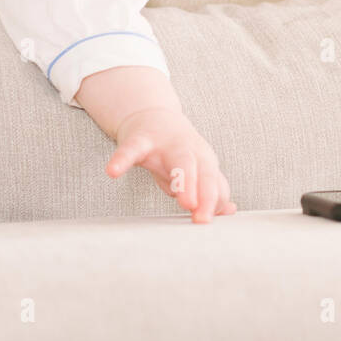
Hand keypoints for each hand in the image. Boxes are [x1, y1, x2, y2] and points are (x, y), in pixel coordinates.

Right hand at [105, 107, 236, 222]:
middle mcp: (191, 151)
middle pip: (203, 172)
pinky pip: (131, 149)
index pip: (214, 184)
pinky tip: (112, 172)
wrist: (152, 116)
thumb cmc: (177, 152)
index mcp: (205, 161)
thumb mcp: (196, 169)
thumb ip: (211, 189)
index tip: (209, 224)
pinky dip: (121, 159)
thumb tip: (228, 210)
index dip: (214, 203)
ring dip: (182, 180)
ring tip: (180, 197)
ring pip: (179, 161)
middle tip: (201, 218)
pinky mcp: (140, 139)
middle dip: (205, 194)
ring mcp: (166, 144)